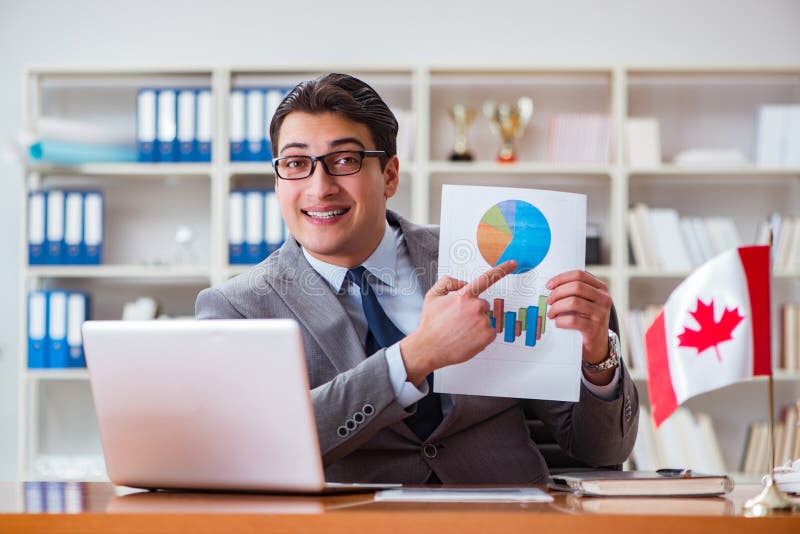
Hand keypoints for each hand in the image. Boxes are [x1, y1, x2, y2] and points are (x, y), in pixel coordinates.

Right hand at [400, 260, 516, 384]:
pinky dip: (480, 335)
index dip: (502, 269)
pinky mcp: (487, 336)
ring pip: (485, 318)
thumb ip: (448, 282)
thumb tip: (464, 283)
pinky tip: (466, 338)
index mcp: (464, 295)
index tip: (513, 264)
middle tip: (457, 320)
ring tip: (459, 331)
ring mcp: (483, 322)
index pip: (487, 278)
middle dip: (472, 310)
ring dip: (475, 323)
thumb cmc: (430, 323)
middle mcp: (476, 307)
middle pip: (482, 304)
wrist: (429, 348)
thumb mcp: (432, 295)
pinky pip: (489, 331)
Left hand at [546, 270, 613, 383]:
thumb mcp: (585, 302)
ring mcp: (600, 314)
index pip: (580, 275)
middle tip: (549, 300)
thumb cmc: (586, 319)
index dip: (561, 278)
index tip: (549, 285)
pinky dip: (560, 320)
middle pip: (576, 287)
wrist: (597, 344)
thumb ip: (574, 292)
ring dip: (557, 307)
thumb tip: (551, 286)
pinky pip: (572, 320)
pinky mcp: (594, 328)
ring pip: (573, 302)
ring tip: (551, 313)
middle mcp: (604, 299)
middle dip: (558, 293)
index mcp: (601, 288)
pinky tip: (558, 323)